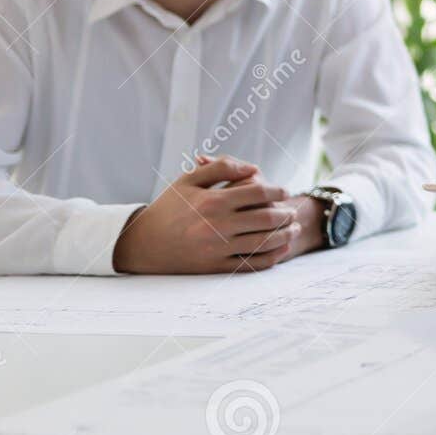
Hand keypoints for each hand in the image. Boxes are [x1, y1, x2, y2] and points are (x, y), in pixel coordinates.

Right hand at [112, 155, 302, 273]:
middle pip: (267, 218)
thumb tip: (254, 169)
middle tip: (293, 210)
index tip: (284, 191)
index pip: (258, 193)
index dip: (277, 191)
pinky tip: (280, 249)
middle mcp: (217, 225)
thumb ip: (221, 167)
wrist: (142, 243)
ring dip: (285, 235)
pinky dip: (271, 257)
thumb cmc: (169, 207)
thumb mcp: (189, 180)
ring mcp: (217, 249)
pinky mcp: (215, 267)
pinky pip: (251, 264)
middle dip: (286, 214)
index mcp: (213, 201)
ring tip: (293, 229)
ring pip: (264, 242)